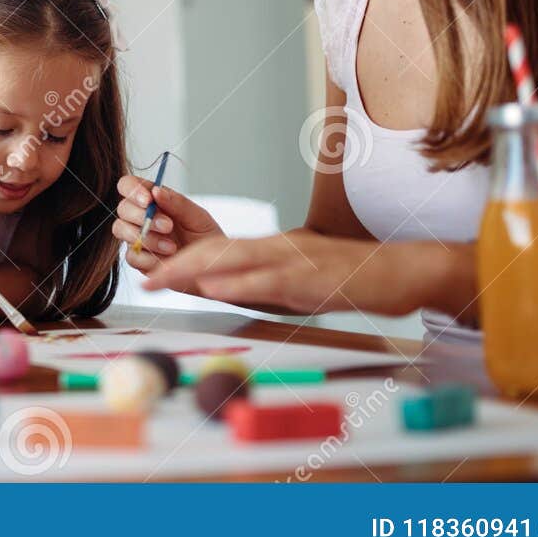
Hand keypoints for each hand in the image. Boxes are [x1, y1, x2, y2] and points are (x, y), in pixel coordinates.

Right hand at [113, 175, 224, 273]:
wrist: (211, 267)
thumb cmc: (204, 237)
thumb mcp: (197, 216)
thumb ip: (177, 202)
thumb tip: (156, 190)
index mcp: (153, 199)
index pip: (128, 185)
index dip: (132, 190)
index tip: (148, 201)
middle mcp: (140, 216)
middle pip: (123, 208)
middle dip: (143, 217)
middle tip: (168, 226)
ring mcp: (137, 237)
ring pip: (121, 230)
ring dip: (147, 238)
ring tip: (172, 247)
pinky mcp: (137, 259)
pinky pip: (131, 256)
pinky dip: (149, 258)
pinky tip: (165, 260)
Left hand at [142, 232, 446, 316]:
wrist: (394, 271)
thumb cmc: (345, 277)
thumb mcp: (295, 277)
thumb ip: (259, 280)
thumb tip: (219, 288)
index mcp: (268, 248)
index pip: (216, 252)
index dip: (179, 262)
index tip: (150, 274)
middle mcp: (273, 248)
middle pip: (214, 252)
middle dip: (174, 266)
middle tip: (143, 279)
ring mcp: (289, 260)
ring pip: (232, 261)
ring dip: (192, 270)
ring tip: (161, 278)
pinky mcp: (306, 278)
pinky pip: (264, 279)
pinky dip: (235, 282)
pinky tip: (212, 285)